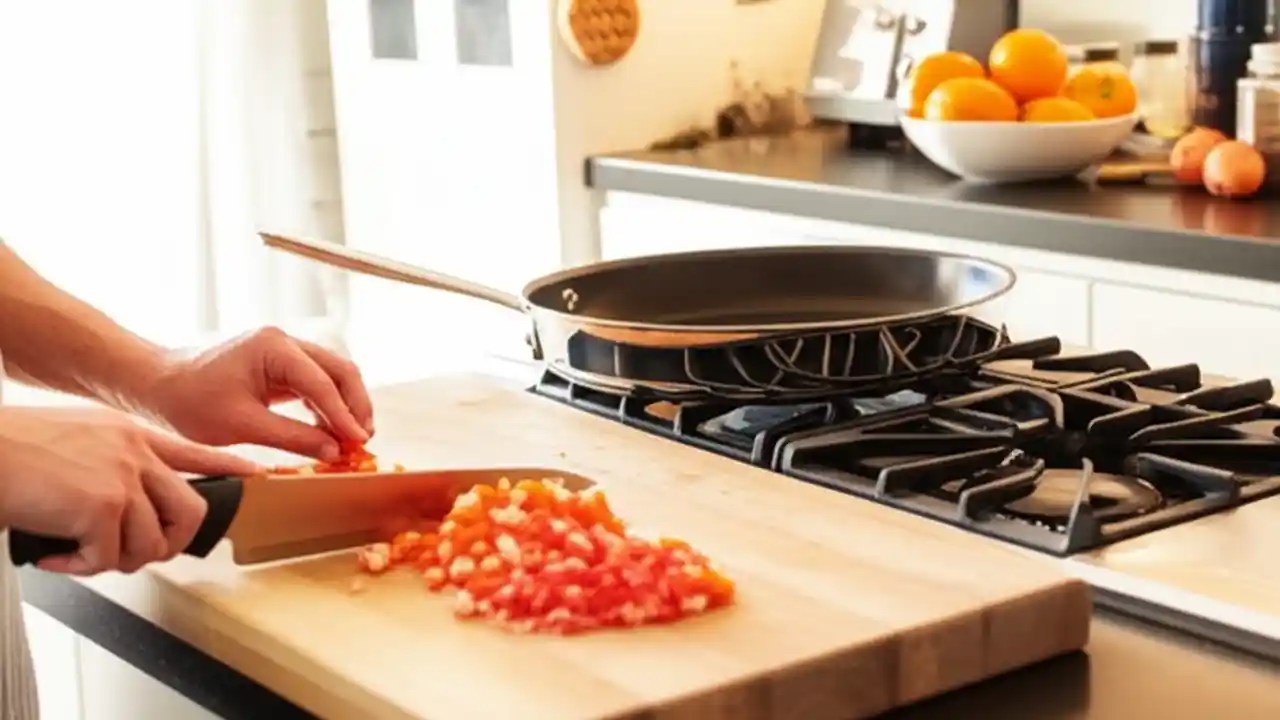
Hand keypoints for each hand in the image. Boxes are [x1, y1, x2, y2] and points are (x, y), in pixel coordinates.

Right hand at [0, 406, 261, 574]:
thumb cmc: (12, 450)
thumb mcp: (77, 440)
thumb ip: (112, 465)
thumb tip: (124, 511)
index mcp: (130, 434)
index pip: (195, 451)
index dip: (228, 468)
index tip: (255, 476)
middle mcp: (135, 452)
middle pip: (191, 509)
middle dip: (171, 544)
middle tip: (138, 553)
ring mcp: (122, 477)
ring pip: (150, 542)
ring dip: (114, 560)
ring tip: (80, 554)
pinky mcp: (102, 505)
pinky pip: (109, 558)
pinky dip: (81, 567)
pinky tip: (55, 556)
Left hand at [144, 327, 373, 461]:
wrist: (154, 383)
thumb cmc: (188, 400)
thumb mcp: (241, 425)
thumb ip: (293, 437)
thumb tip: (333, 452)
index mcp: (274, 347)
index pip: (323, 383)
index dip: (345, 414)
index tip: (360, 442)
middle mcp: (284, 341)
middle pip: (339, 370)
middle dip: (355, 405)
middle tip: (363, 440)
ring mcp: (282, 350)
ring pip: (332, 375)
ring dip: (345, 405)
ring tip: (352, 438)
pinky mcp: (277, 364)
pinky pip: (314, 382)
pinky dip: (326, 405)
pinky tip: (330, 430)